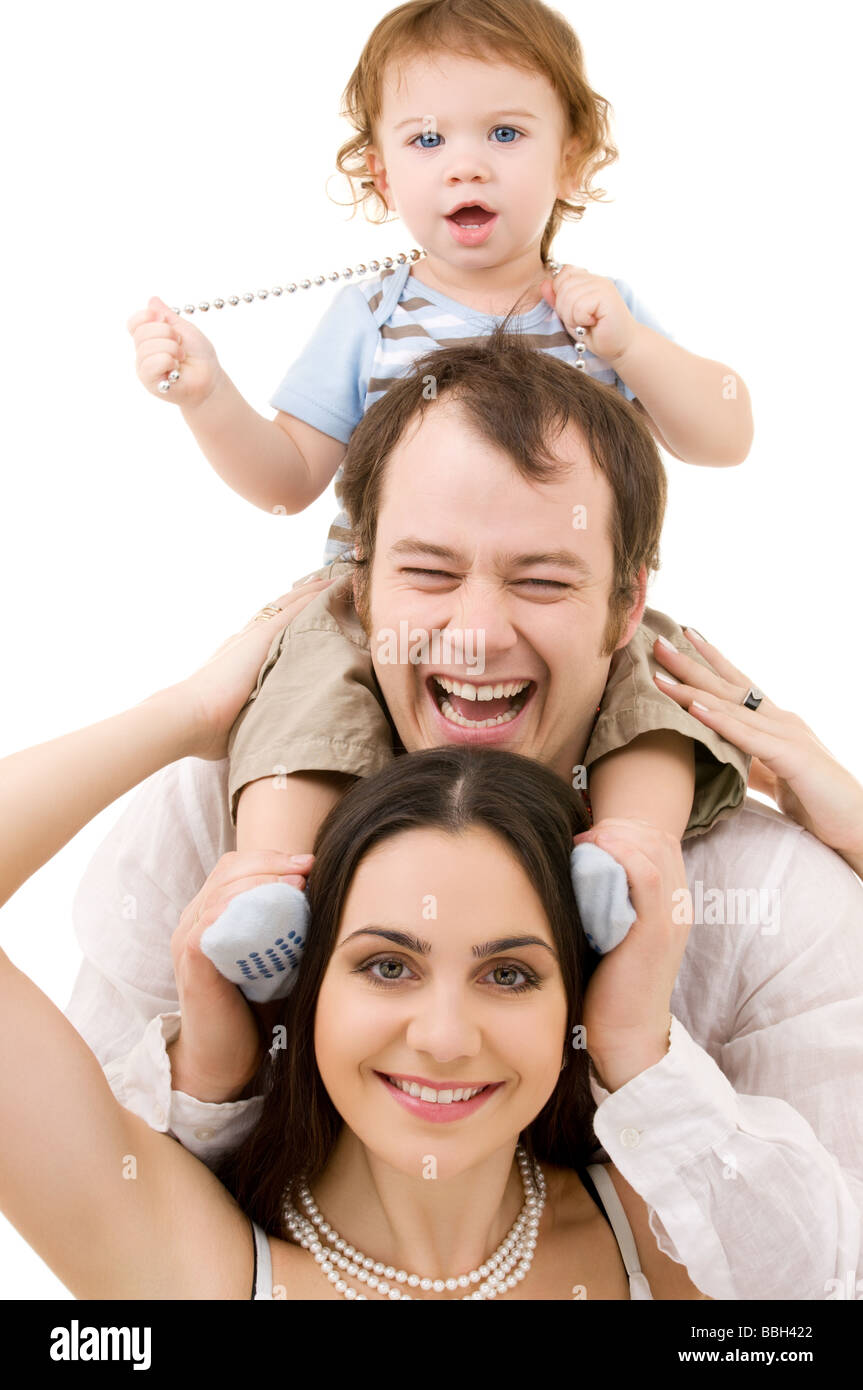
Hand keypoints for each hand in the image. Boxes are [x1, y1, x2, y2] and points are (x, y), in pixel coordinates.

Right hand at [127, 295, 220, 406]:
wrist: (210, 378)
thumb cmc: (199, 356)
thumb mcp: (184, 329)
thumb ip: (167, 315)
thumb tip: (152, 300)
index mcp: (149, 338)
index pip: (134, 323)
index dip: (146, 316)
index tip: (165, 319)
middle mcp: (143, 353)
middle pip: (142, 332)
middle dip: (167, 333)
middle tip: (180, 344)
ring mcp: (145, 368)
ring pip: (148, 347)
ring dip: (171, 348)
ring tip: (180, 358)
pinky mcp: (150, 382)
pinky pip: (151, 363)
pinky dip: (168, 361)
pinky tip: (176, 368)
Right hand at [168, 849, 313, 1100]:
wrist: (225, 1060)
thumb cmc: (254, 1009)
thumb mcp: (275, 957)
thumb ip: (287, 926)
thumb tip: (325, 893)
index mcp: (210, 914)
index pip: (235, 866)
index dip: (271, 858)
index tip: (308, 863)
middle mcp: (193, 920)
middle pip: (228, 870)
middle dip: (271, 862)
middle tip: (306, 868)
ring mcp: (188, 938)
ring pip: (221, 890)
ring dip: (261, 880)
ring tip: (296, 884)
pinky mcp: (191, 959)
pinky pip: (211, 920)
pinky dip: (240, 907)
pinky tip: (272, 909)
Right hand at [173, 570, 339, 761]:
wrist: (188, 717)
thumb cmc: (204, 728)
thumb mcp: (233, 717)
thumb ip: (249, 716)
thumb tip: (258, 733)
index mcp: (235, 657)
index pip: (264, 632)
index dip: (283, 620)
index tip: (299, 612)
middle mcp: (244, 640)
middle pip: (277, 611)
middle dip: (300, 598)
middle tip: (322, 585)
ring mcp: (253, 636)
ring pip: (289, 604)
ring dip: (312, 591)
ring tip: (335, 580)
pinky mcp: (264, 637)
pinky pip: (297, 609)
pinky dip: (316, 596)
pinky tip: (335, 586)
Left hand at [539, 266, 637, 363]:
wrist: (621, 347)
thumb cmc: (596, 333)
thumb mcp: (570, 317)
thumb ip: (557, 300)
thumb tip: (543, 284)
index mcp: (587, 280)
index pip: (562, 274)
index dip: (560, 295)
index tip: (573, 312)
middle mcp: (595, 279)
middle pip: (563, 285)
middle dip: (564, 309)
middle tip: (580, 321)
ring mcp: (602, 285)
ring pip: (569, 296)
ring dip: (573, 316)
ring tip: (587, 323)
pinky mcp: (607, 296)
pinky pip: (580, 305)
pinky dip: (581, 319)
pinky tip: (593, 323)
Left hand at [575, 818, 689, 1090]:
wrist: (626, 1037)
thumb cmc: (610, 986)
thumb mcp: (612, 933)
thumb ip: (606, 900)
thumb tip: (575, 867)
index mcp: (673, 905)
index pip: (660, 842)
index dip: (626, 828)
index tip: (591, 836)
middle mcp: (679, 906)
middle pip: (657, 838)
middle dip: (619, 827)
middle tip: (584, 837)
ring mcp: (671, 918)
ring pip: (654, 849)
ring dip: (615, 836)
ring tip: (584, 844)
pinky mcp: (655, 932)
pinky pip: (646, 875)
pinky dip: (619, 855)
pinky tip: (592, 856)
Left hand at [653, 628, 862, 868]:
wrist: (858, 826)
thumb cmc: (819, 801)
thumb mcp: (775, 777)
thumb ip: (750, 762)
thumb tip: (720, 756)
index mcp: (777, 723)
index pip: (738, 684)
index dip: (711, 661)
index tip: (684, 637)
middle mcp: (782, 720)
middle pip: (729, 687)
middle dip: (692, 663)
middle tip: (659, 640)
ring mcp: (789, 735)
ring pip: (732, 707)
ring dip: (694, 689)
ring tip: (662, 673)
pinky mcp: (794, 758)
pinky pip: (748, 737)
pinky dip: (719, 721)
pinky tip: (694, 708)